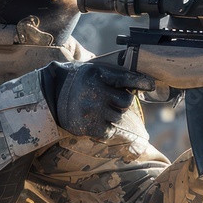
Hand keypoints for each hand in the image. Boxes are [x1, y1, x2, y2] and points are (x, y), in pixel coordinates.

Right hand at [40, 62, 155, 138]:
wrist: (51, 96)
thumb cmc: (78, 82)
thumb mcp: (94, 71)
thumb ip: (115, 75)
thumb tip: (146, 83)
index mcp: (98, 75)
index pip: (126, 78)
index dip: (140, 82)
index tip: (150, 85)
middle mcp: (96, 92)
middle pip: (126, 101)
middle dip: (121, 101)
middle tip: (108, 99)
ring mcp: (93, 110)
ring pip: (119, 117)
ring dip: (112, 115)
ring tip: (98, 109)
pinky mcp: (89, 126)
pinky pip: (109, 131)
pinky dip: (105, 128)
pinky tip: (95, 120)